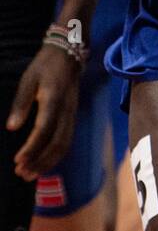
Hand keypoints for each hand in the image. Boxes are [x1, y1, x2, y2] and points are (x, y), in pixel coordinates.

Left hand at [6, 45, 80, 180]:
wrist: (69, 56)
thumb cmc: (44, 67)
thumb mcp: (28, 80)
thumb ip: (20, 103)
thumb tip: (11, 128)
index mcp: (54, 99)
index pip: (44, 129)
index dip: (31, 147)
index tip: (17, 160)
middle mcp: (67, 110)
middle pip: (58, 143)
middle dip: (40, 161)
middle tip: (21, 173)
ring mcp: (72, 115)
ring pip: (64, 145)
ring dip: (48, 163)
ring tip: (30, 175)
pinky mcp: (72, 118)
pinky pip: (67, 141)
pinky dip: (55, 156)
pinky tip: (42, 163)